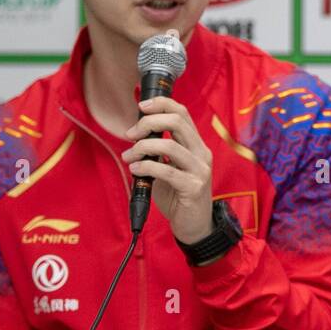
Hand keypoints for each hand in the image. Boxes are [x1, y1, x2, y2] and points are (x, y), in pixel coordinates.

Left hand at [121, 96, 213, 243]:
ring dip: (142, 148)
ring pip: (170, 144)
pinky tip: (136, 170)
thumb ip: (158, 152)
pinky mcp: (193, 187)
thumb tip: (136, 135)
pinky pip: (167, 171)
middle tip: (130, 135)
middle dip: (148, 122)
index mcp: (196, 145)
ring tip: (129, 158)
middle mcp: (201, 153)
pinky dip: (147, 167)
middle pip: (177, 121)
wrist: (195, 226)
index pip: (182, 112)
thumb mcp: (168, 168)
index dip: (161, 104)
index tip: (141, 106)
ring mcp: (200, 170)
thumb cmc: (178, 196)